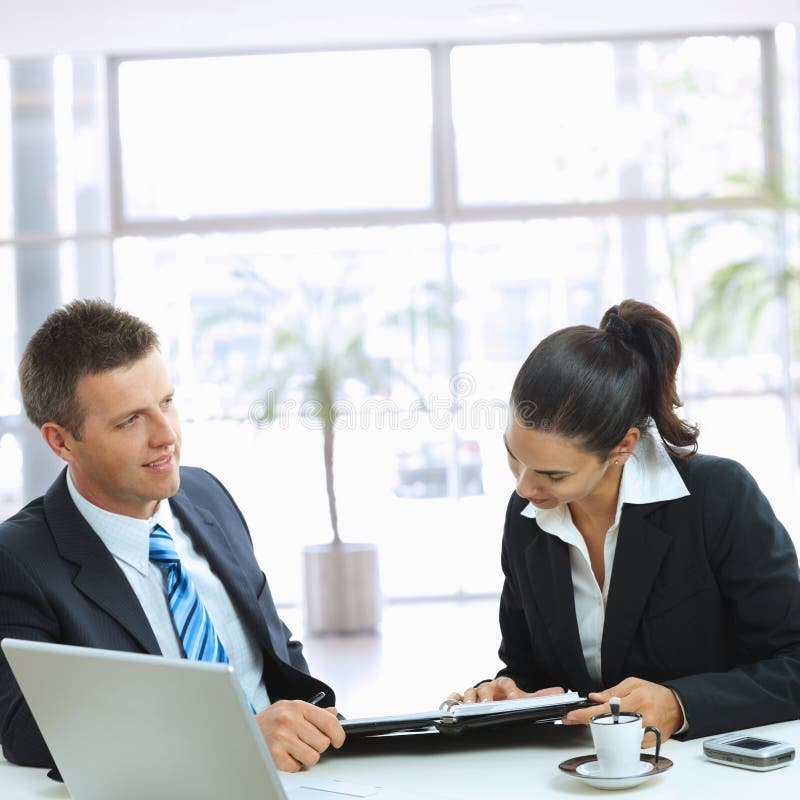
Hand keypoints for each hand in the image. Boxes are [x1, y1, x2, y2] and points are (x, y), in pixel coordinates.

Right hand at [255, 700, 344, 771]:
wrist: (244, 730)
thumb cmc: (270, 720)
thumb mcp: (291, 708)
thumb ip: (314, 711)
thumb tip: (333, 713)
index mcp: (297, 706)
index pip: (329, 721)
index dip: (338, 734)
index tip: (338, 741)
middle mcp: (290, 720)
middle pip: (323, 743)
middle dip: (316, 746)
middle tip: (304, 742)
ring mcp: (281, 738)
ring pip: (313, 757)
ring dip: (305, 757)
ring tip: (294, 748)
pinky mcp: (274, 755)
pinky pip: (297, 767)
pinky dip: (292, 765)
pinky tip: (284, 754)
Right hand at [445, 677, 563, 704]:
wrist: (493, 696)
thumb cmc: (507, 698)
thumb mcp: (523, 698)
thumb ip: (540, 696)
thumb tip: (561, 692)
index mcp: (502, 685)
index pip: (506, 683)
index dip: (509, 690)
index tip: (513, 697)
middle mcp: (487, 688)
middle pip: (485, 687)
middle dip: (486, 695)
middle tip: (488, 704)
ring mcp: (474, 693)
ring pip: (469, 692)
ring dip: (469, 698)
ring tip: (470, 706)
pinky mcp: (462, 700)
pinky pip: (454, 698)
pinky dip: (451, 700)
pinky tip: (451, 705)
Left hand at [563, 677, 682, 744]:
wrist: (676, 708)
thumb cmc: (654, 694)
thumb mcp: (633, 684)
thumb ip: (612, 692)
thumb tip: (594, 697)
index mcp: (638, 700)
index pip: (606, 709)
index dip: (586, 714)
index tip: (572, 716)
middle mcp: (643, 718)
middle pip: (609, 726)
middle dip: (592, 722)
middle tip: (582, 717)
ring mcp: (646, 734)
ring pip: (616, 737)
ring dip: (605, 730)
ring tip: (605, 720)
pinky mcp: (647, 744)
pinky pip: (626, 743)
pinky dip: (618, 735)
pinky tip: (619, 727)